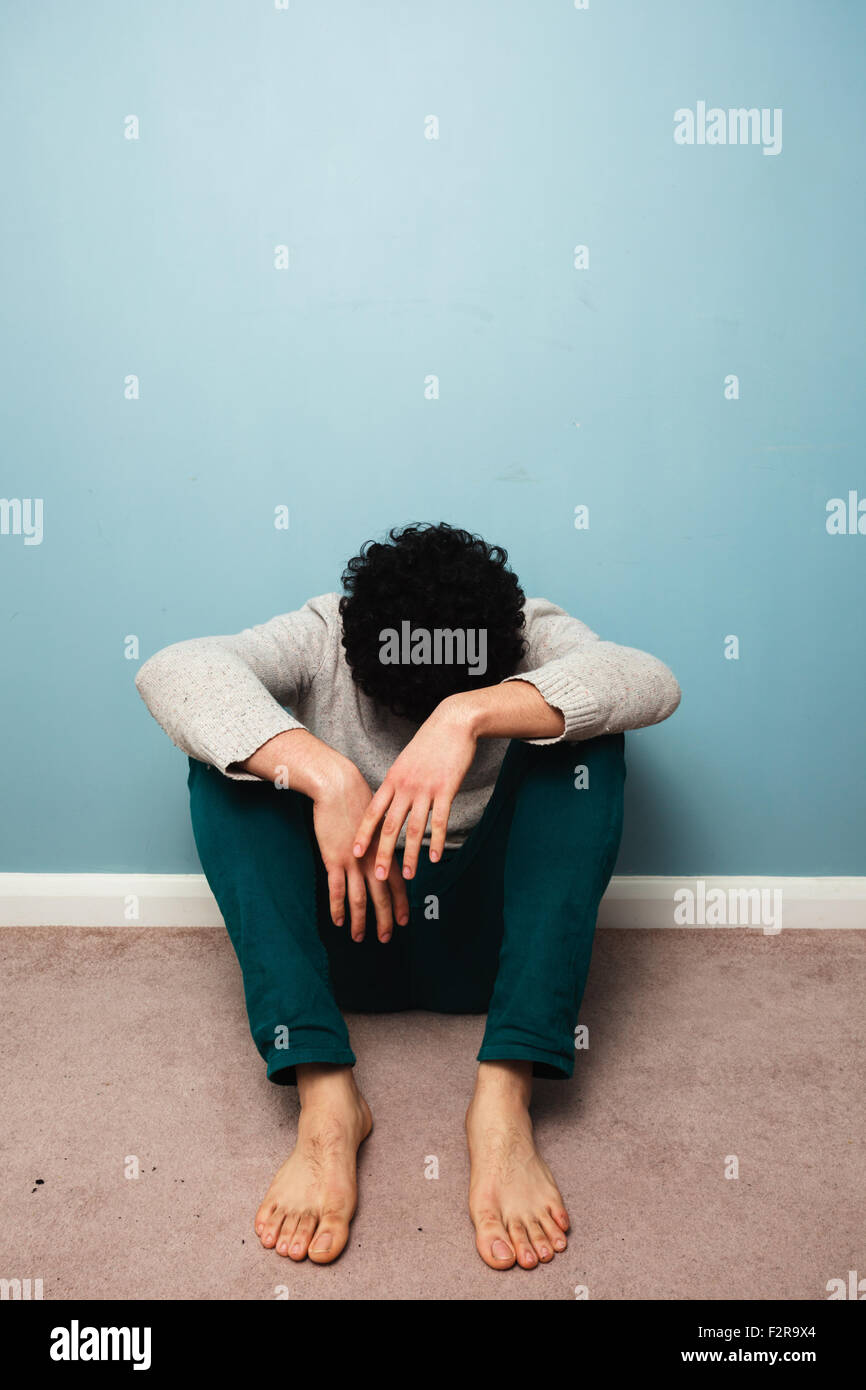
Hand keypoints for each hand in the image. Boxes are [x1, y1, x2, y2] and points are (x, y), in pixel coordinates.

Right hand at [313, 764, 409, 942]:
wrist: (338, 788)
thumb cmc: (357, 800)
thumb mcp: (377, 822)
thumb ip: (381, 842)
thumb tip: (384, 855)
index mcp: (385, 851)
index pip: (397, 884)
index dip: (401, 904)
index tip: (405, 921)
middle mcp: (373, 860)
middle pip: (381, 897)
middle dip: (385, 920)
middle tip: (387, 938)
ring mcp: (353, 862)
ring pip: (359, 899)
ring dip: (361, 921)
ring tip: (361, 938)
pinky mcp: (334, 860)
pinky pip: (336, 890)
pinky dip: (338, 909)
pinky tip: (339, 923)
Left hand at [352, 695, 477, 880]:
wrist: (453, 722)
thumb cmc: (430, 743)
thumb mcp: (406, 761)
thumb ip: (398, 783)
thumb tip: (390, 802)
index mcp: (393, 779)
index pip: (373, 812)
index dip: (363, 833)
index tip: (354, 853)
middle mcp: (405, 786)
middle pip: (390, 825)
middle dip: (382, 853)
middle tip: (377, 876)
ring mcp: (425, 788)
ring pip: (414, 828)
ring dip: (410, 854)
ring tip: (408, 875)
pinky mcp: (446, 788)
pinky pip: (440, 820)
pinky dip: (436, 841)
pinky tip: (435, 858)